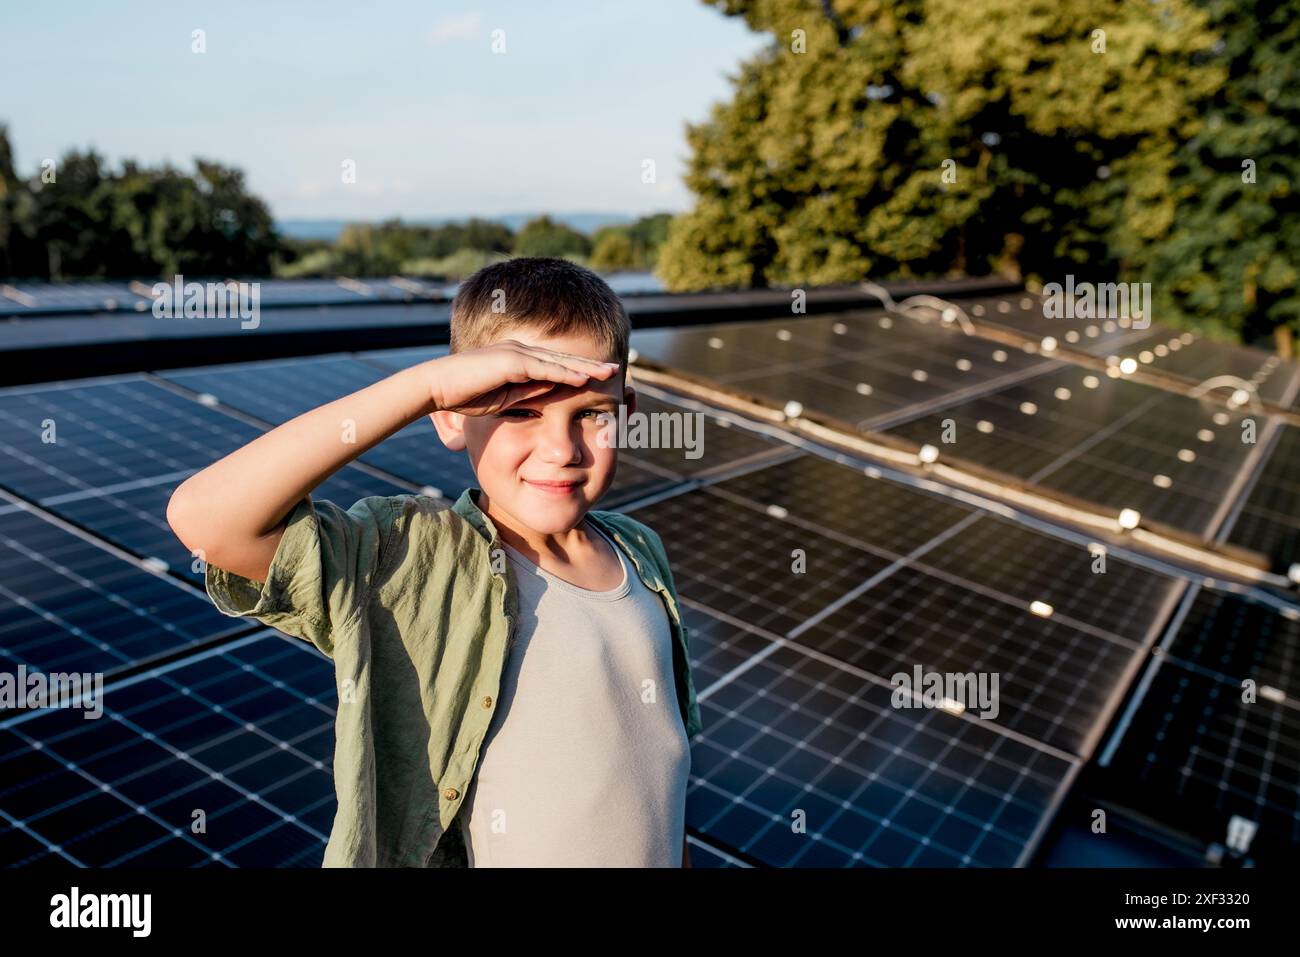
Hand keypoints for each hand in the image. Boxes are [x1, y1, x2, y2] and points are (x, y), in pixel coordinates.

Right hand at [422, 339, 620, 415]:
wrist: (436, 387)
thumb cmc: (464, 395)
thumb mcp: (505, 398)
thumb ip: (527, 393)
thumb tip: (551, 395)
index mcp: (519, 359)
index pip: (556, 365)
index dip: (580, 371)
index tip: (602, 379)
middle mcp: (521, 351)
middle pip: (564, 359)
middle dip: (592, 365)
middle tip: (617, 370)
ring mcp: (516, 353)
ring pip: (559, 361)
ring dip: (586, 367)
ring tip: (610, 373)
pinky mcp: (510, 362)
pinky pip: (544, 369)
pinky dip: (565, 373)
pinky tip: (583, 379)